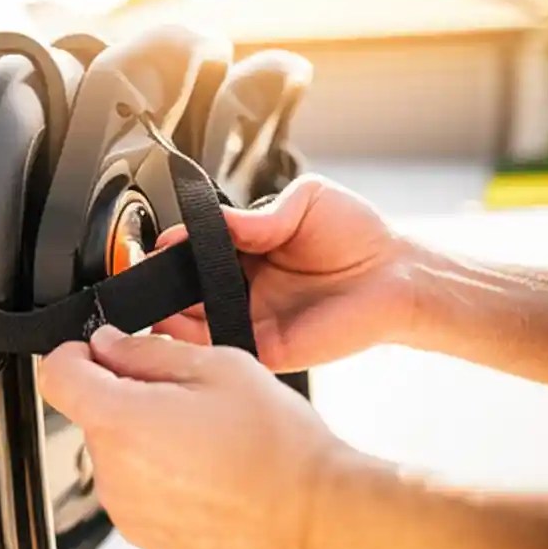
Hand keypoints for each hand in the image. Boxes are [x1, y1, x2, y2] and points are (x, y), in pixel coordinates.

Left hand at [40, 326, 357, 548]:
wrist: (317, 527)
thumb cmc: (279, 453)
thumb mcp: (219, 367)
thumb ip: (147, 350)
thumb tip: (108, 344)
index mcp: (120, 422)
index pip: (56, 374)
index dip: (77, 352)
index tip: (103, 349)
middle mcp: (112, 473)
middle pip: (91, 412)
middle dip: (126, 392)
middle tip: (186, 393)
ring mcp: (126, 509)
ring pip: (116, 448)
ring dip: (145, 433)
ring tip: (207, 436)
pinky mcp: (145, 533)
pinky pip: (135, 484)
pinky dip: (160, 470)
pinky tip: (208, 468)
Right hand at [154, 173, 416, 370]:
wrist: (398, 278)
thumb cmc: (360, 236)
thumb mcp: (306, 200)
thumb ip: (261, 213)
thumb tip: (221, 220)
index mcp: (247, 251)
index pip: (198, 251)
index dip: (177, 247)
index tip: (162, 244)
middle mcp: (244, 287)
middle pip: (188, 289)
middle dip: (166, 282)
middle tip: (149, 274)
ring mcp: (252, 319)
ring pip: (195, 322)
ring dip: (171, 312)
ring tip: (156, 300)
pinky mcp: (266, 348)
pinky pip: (223, 347)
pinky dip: (197, 341)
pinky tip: (181, 325)